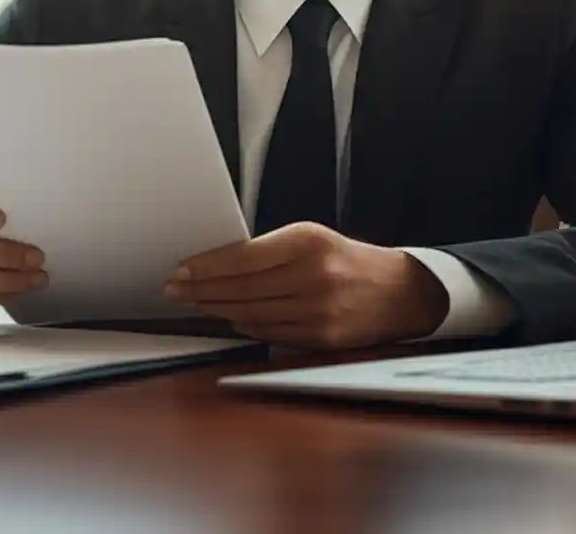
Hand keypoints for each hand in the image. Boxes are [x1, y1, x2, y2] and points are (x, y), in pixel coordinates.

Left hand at [164, 223, 448, 349]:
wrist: (400, 292)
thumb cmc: (346, 260)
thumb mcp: (311, 238)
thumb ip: (267, 250)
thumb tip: (214, 266)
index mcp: (308, 243)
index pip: (242, 258)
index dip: (206, 268)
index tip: (180, 271)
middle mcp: (314, 277)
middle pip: (241, 289)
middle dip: (202, 290)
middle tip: (175, 289)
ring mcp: (319, 312)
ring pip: (250, 314)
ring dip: (217, 309)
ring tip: (195, 301)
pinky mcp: (321, 338)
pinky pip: (269, 333)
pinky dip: (245, 325)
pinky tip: (229, 315)